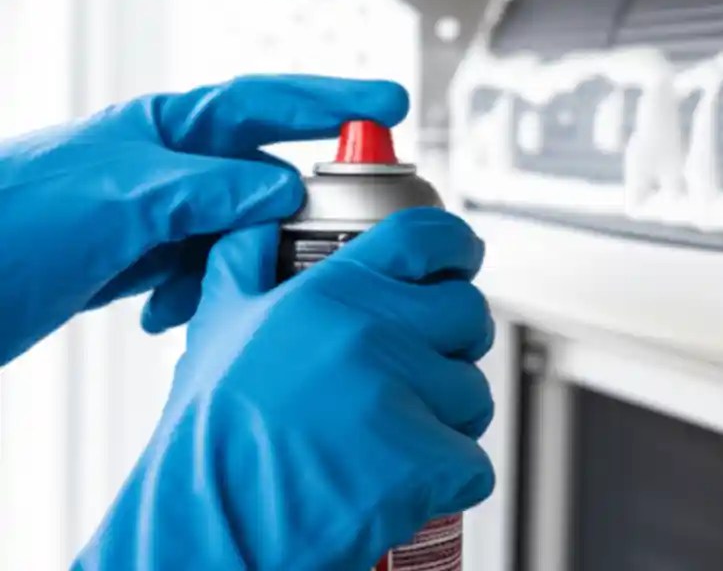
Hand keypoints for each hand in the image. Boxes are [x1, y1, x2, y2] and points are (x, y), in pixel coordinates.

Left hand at [0, 74, 406, 364]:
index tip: (389, 102)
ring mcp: (151, 218)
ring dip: (250, 262)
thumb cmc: (13, 217)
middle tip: (346, 231)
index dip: (331, 100)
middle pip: (263, 174)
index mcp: (164, 128)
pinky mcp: (132, 265)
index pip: (266, 102)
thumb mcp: (127, 194)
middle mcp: (165, 166)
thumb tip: (286, 189)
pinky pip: (198, 273)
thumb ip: (214, 189)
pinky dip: (203, 295)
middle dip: (303, 205)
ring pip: (237, 232)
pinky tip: (178, 316)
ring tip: (251, 287)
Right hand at [74, 208, 495, 569]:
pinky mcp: (425, 461)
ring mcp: (401, 395)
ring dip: (452, 419)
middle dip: (458, 344)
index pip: (422, 237)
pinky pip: (475, 462)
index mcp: (327, 294)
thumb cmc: (212, 441)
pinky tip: (407, 484)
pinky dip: (452, 481)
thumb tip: (257, 227)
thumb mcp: (217, 331)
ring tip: (398, 439)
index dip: (456, 244)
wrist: (211, 530)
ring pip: (477, 392)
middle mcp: (370, 332)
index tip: (463, 259)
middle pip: (469, 314)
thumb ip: (242, 267)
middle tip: (425, 374)